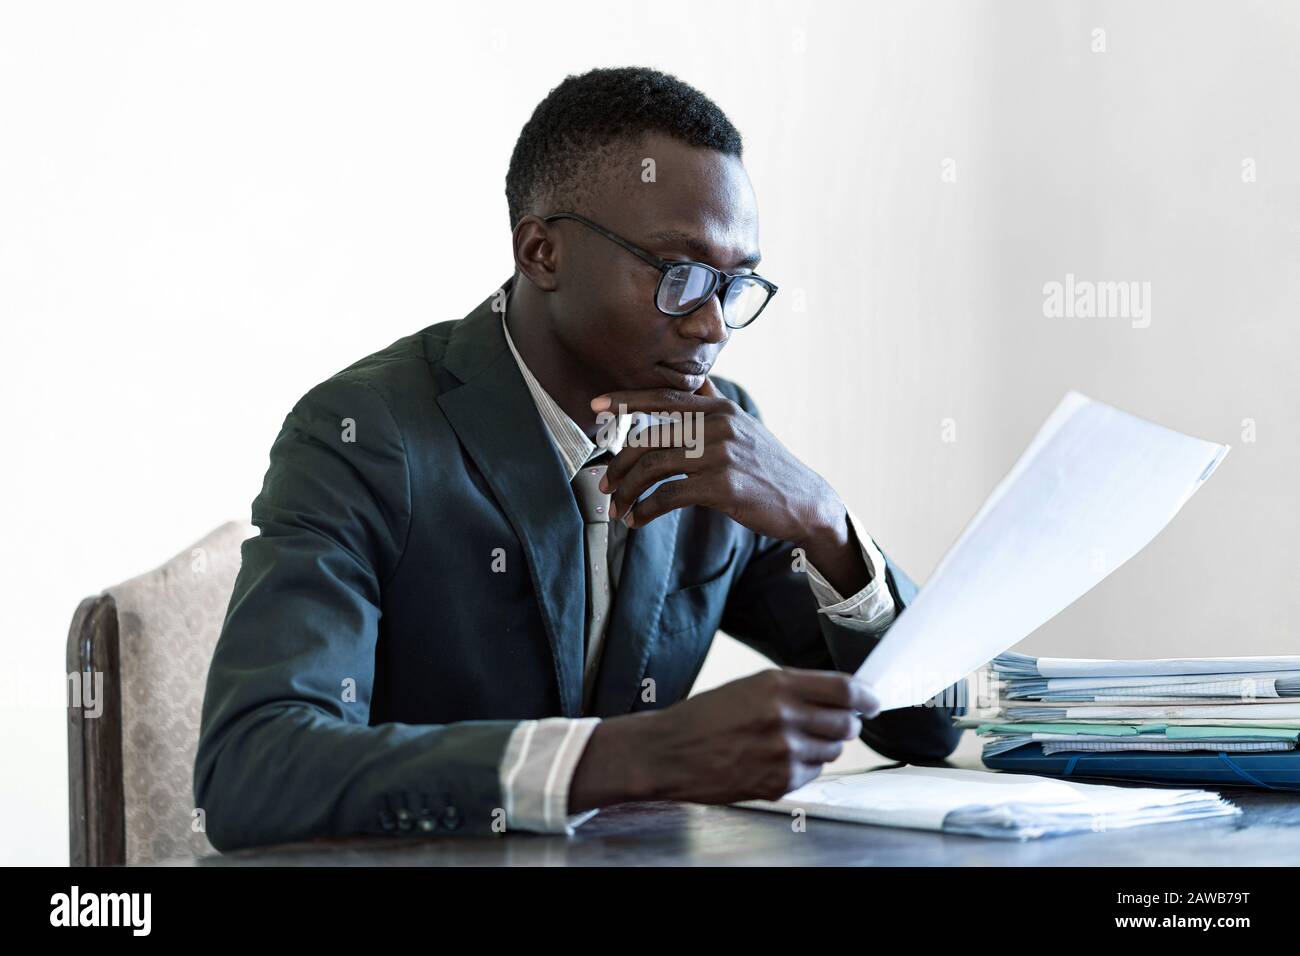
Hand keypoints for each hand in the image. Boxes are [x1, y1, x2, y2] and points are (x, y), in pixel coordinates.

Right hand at [569, 669, 880, 810]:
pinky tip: (777, 758)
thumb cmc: (706, 716)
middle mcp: (784, 718)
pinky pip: (814, 773)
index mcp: (777, 686)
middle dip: (847, 722)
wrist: (671, 752)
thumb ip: (796, 688)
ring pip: (834, 750)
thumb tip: (841, 695)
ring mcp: (783, 753)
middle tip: (836, 720)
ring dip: (824, 745)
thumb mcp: (751, 686)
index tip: (872, 700)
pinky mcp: (779, 782)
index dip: (866, 696)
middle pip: (847, 723)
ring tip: (793, 740)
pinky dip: (805, 766)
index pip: (844, 689)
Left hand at [592, 378, 839, 546]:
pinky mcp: (722, 486)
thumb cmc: (767, 466)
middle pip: (649, 437)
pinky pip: (668, 496)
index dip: (625, 400)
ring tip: (618, 508)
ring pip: (653, 467)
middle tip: (605, 484)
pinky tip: (638, 520)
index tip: (595, 406)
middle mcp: (718, 425)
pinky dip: (646, 510)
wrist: (805, 501)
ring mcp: (721, 454)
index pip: (662, 397)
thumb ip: (713, 404)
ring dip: (627, 491)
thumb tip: (693, 380)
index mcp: (718, 408)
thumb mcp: (742, 425)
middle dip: (618, 464)